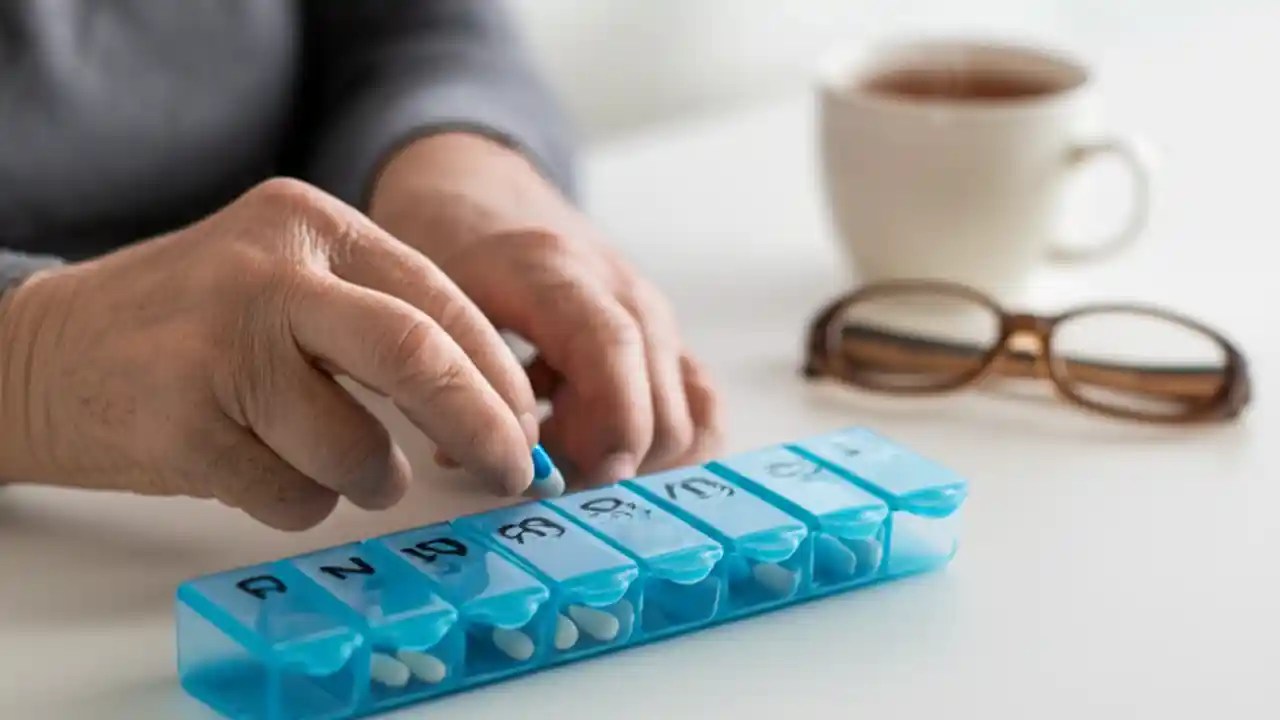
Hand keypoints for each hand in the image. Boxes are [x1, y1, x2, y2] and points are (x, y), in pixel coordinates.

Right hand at [0, 179, 540, 529]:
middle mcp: (269, 271)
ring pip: (357, 447)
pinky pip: (294, 496)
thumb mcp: (287, 280)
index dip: (499, 377)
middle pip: (417, 355)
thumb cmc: (192, 326)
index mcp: (310, 224)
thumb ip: (380, 321)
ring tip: (348, 469)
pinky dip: (303, 502)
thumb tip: (496, 409)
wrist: (42, 352)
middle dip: (483, 428)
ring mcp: (219, 346)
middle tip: (511, 475)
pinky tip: (263, 469)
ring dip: (372, 480)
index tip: (526, 429)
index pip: (442, 300)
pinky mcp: (182, 425)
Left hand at [369, 133, 722, 484]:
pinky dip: (655, 443)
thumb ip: (467, 378)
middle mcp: (625, 293)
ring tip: (564, 448)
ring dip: (634, 458)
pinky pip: (697, 410)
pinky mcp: (667, 340)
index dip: (609, 424)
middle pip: (662, 407)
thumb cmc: (452, 251)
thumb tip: (501, 462)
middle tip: (542, 469)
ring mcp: (655, 316)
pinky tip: (592, 434)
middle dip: (610, 463)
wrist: (482, 199)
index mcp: (557, 271)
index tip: (577, 478)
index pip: (614, 349)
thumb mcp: (431, 302)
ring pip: (691, 418)